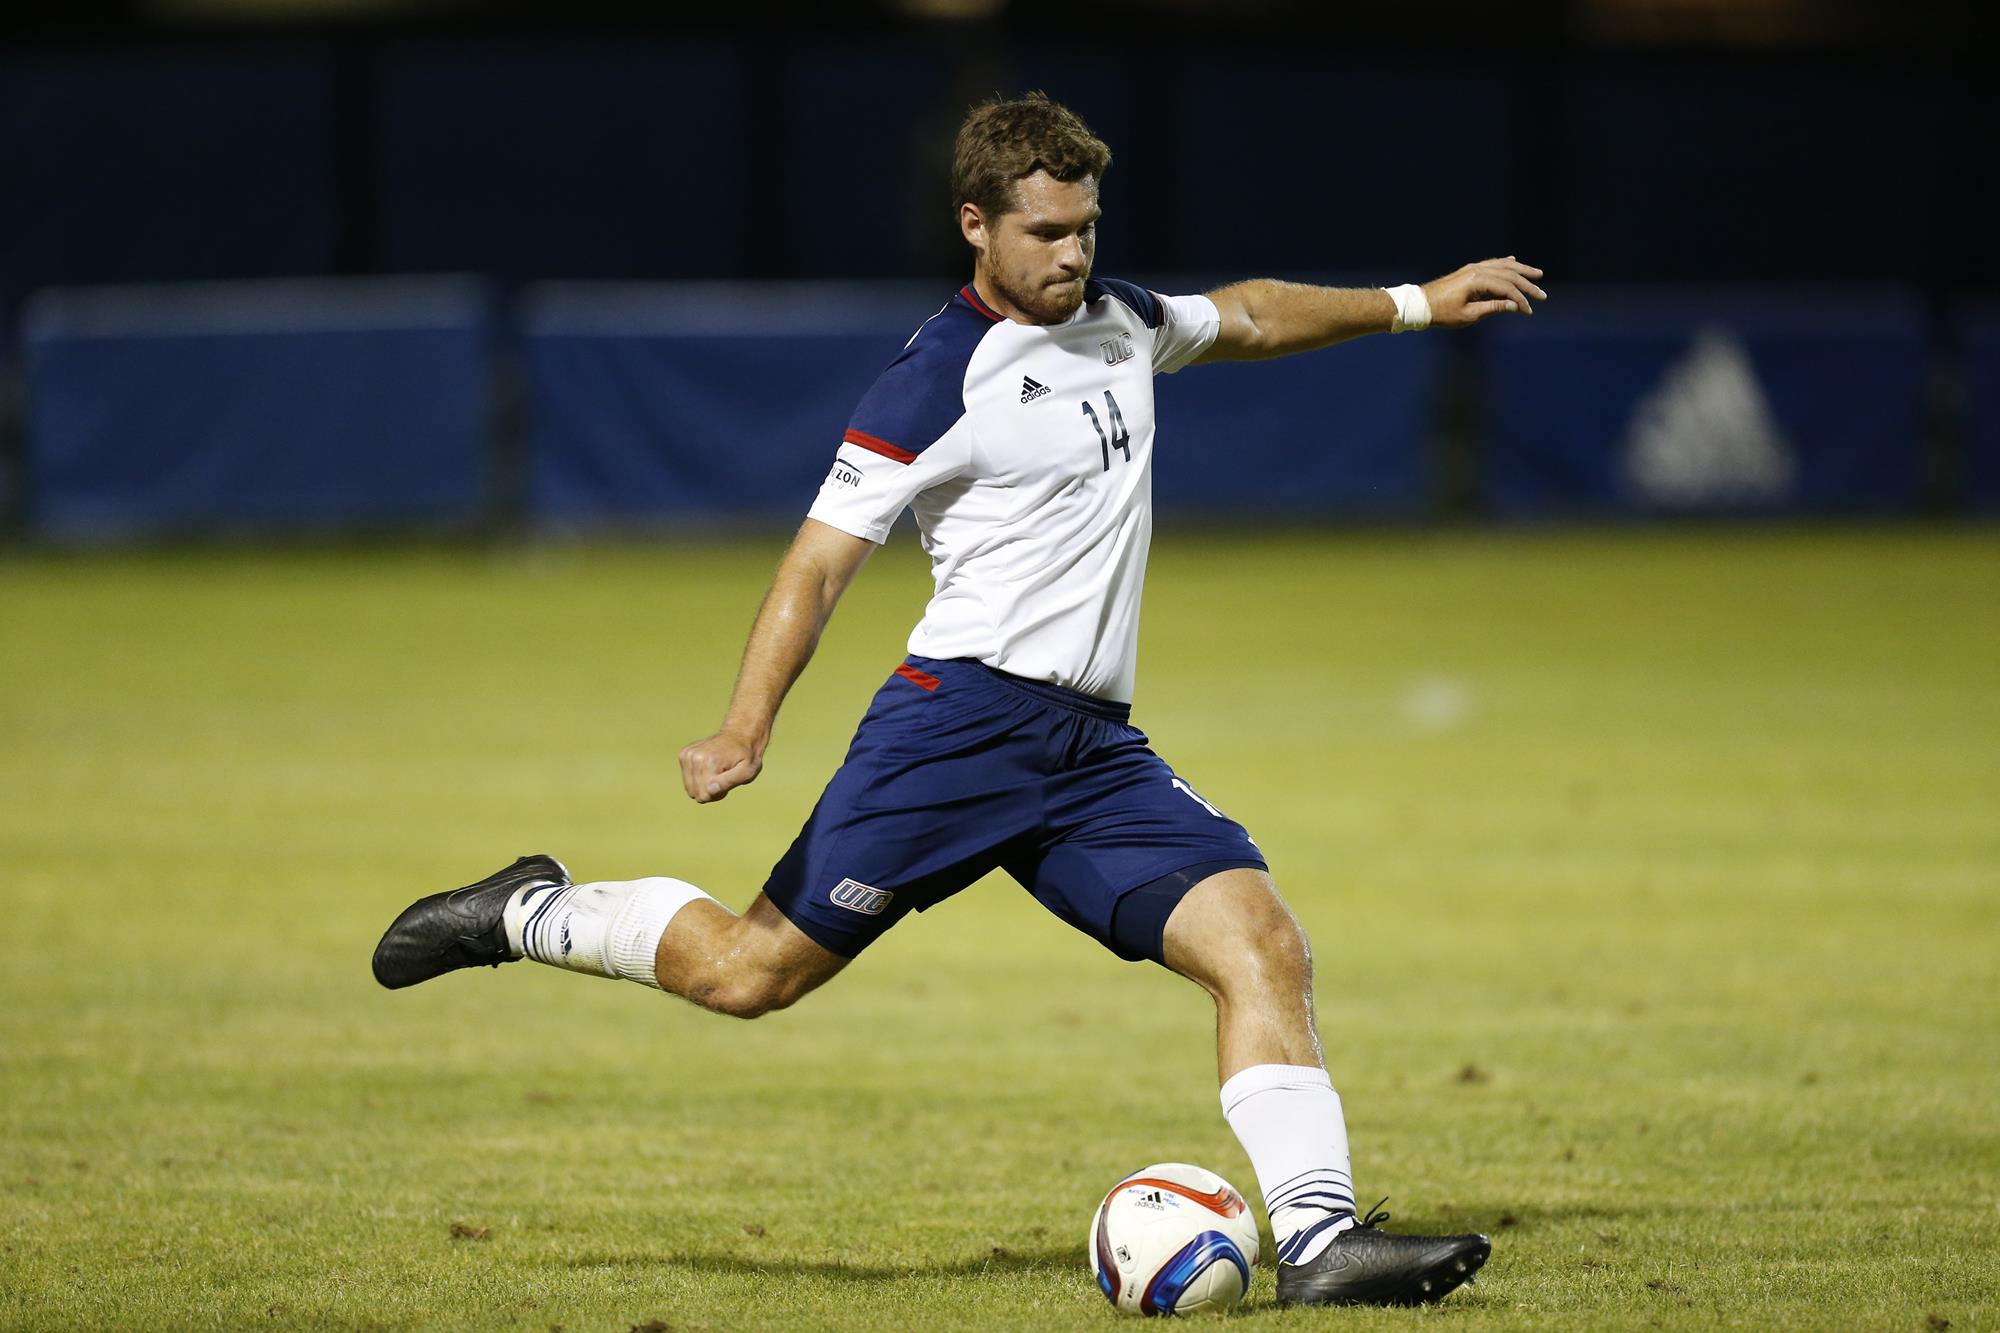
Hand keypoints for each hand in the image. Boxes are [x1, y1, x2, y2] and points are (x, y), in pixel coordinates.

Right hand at [679, 730, 763, 802]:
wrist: (739, 735)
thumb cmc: (746, 757)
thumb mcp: (747, 772)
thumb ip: (729, 782)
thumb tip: (710, 789)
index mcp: (709, 761)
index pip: (705, 796)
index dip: (719, 794)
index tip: (729, 780)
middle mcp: (694, 757)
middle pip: (695, 793)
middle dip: (710, 791)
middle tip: (724, 777)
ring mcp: (687, 755)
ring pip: (689, 788)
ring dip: (704, 786)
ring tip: (717, 773)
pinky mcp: (684, 755)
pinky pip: (687, 780)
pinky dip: (698, 778)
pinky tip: (710, 768)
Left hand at [1421, 257, 1545, 327]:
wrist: (1420, 305)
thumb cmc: (1443, 313)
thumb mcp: (1469, 315)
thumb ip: (1493, 308)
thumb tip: (1514, 305)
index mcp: (1477, 280)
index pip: (1507, 288)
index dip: (1520, 300)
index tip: (1528, 311)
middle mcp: (1477, 270)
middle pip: (1509, 275)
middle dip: (1527, 285)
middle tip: (1542, 295)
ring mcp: (1472, 268)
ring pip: (1503, 266)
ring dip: (1521, 270)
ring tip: (1537, 274)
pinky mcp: (1469, 270)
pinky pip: (1492, 263)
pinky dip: (1505, 263)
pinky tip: (1514, 262)